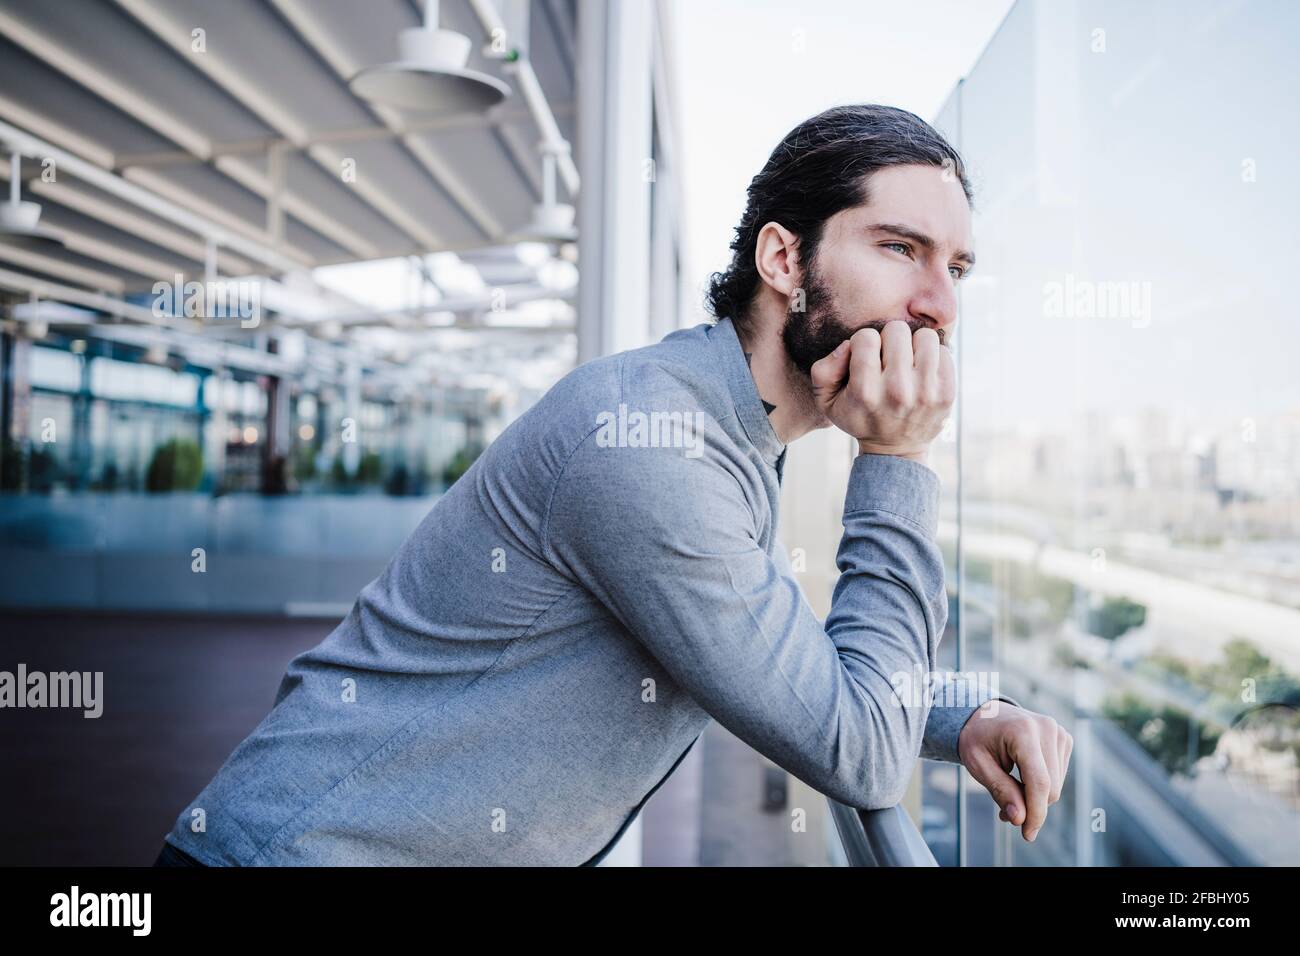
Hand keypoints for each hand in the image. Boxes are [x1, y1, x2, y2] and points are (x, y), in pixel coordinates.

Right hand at [810, 320, 953, 459]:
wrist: (895, 451)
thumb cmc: (859, 417)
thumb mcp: (827, 401)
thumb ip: (824, 370)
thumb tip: (848, 345)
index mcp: (865, 391)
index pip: (866, 337)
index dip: (863, 342)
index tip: (866, 358)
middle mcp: (897, 391)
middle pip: (897, 330)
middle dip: (889, 340)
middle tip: (888, 359)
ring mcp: (926, 392)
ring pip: (925, 336)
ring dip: (914, 345)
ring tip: (907, 362)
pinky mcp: (947, 393)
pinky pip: (945, 351)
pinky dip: (933, 356)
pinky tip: (922, 371)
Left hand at [957, 700, 1072, 842]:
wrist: (984, 714)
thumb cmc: (977, 738)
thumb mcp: (977, 764)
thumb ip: (1000, 790)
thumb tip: (1019, 819)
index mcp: (1023, 731)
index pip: (1039, 782)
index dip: (1036, 813)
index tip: (1027, 834)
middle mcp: (1047, 728)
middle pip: (1051, 788)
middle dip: (1030, 806)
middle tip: (1005, 811)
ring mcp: (1058, 732)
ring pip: (1057, 785)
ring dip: (1035, 797)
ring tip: (1009, 791)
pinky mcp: (1064, 739)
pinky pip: (1058, 776)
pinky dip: (1042, 785)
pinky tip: (1022, 779)